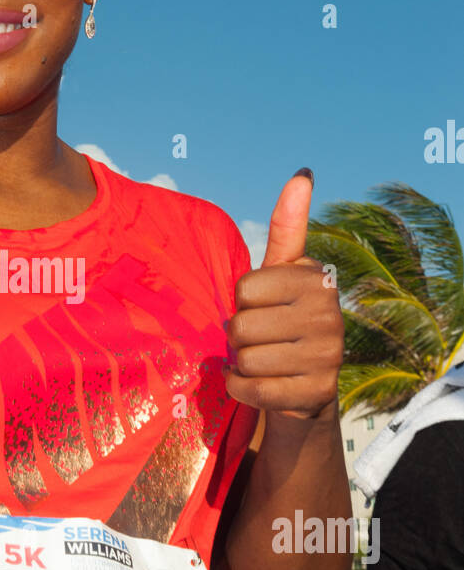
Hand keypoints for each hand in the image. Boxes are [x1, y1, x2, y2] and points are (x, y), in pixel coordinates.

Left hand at [223, 170, 343, 420]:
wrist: (304, 388)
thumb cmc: (283, 319)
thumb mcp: (282, 274)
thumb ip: (286, 227)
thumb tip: (303, 175)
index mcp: (318, 280)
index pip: (245, 289)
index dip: (242, 302)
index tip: (263, 307)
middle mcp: (330, 315)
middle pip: (241, 326)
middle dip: (238, 337)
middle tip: (260, 339)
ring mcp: (327, 357)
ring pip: (246, 359)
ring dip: (241, 364)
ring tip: (263, 360)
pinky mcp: (315, 394)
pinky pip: (251, 389)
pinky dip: (240, 388)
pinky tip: (254, 382)